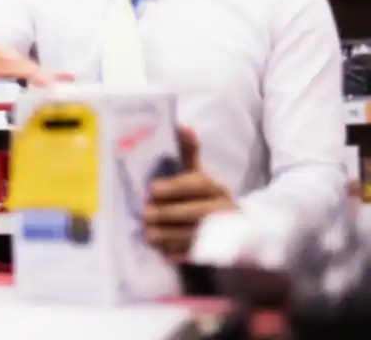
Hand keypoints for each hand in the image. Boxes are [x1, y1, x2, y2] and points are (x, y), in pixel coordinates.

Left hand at [143, 126, 235, 262]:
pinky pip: (199, 254)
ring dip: (171, 236)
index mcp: (216, 187)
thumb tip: (182, 125)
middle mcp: (224, 208)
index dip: (175, 186)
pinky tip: (164, 253)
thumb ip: (188, 153)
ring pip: (197, 234)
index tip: (152, 190)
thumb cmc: (204, 196)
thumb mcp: (197, 175)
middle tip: (146, 214)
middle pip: (198, 211)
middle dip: (169, 214)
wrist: (234, 227)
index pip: (198, 183)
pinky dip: (181, 254)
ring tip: (149, 235)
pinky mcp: (219, 251)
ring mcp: (224, 232)